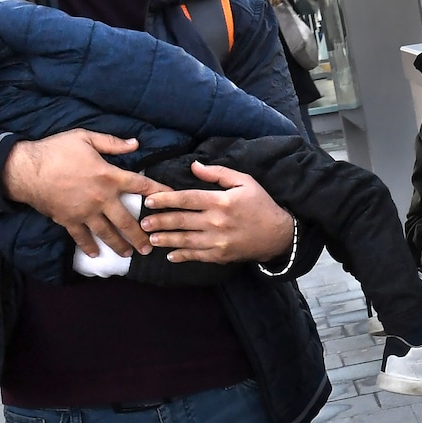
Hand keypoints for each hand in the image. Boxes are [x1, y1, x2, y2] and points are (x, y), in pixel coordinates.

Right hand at [2, 129, 160, 257]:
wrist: (25, 169)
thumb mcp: (85, 138)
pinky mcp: (69, 220)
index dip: (159, 192)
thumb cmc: (56, 150)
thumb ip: (112, 143)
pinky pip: (82, 237)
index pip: (141, 186)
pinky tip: (96, 254)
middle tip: (151, 247)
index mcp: (109, 176)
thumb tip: (135, 143)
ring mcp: (86, 212)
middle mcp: (102, 198)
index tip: (172, 200)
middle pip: (128, 221)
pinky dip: (89, 246)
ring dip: (120, 245)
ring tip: (130, 255)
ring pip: (108, 233)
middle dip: (141, 236)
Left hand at [140, 163, 296, 262]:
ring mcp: (218, 241)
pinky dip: (182, 256)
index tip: (149, 201)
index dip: (166, 199)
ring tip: (150, 239)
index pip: (186, 199)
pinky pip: (197, 256)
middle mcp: (216, 222)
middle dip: (159, 221)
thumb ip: (218, 173)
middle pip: (181, 221)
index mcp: (220, 201)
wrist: (279, 234)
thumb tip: (194, 166)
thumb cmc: (261, 205)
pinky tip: (170, 255)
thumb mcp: (245, 181)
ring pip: (185, 240)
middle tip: (142, 223)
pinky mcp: (221, 255)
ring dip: (166, 240)